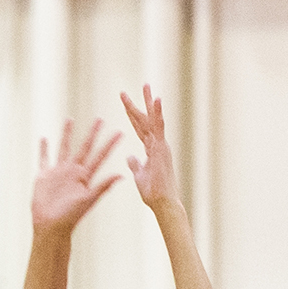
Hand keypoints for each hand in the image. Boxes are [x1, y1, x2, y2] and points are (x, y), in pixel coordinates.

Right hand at [31, 118, 120, 235]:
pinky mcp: (44, 176)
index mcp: (85, 176)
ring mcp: (59, 172)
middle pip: (84, 147)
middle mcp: (73, 171)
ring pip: (64, 147)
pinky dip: (44, 149)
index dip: (110, 144)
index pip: (100, 156)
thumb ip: (103, 186)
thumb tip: (121, 175)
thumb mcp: (88, 200)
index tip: (120, 132)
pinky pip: (44, 159)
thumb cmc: (70, 216)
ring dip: (67, 134)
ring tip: (70, 119)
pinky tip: (44, 138)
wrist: (50, 225)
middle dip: (92, 133)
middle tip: (100, 118)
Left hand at [122, 85, 180, 210]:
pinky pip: (159, 127)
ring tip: (147, 86)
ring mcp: (160, 145)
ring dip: (150, 103)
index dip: (132, 114)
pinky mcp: (162, 148)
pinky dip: (158, 113)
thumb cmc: (152, 192)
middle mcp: (156, 144)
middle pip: (146, 119)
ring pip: (154, 119)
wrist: (162, 202)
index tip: (125, 101)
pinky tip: (156, 99)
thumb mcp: (139, 175)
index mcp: (150, 149)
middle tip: (137, 86)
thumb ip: (135, 164)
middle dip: (140, 104)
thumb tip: (130, 156)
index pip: (139, 127)